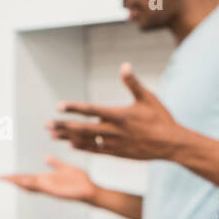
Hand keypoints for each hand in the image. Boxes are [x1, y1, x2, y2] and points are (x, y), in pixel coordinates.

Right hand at [0, 156, 98, 203]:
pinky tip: (28, 182)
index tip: (4, 176)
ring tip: (10, 180)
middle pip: (26, 183)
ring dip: (22, 183)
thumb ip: (55, 164)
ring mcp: (51, 189)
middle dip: (14, 181)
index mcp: (47, 179)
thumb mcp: (65, 168)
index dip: (15, 177)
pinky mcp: (58, 192)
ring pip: (33, 186)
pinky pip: (44, 188)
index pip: (27, 178)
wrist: (91, 190)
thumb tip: (46, 157)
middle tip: (1, 178)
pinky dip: (35, 185)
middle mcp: (47, 185)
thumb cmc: (79, 181)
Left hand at [48, 63, 181, 161]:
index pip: (91, 110)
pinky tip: (71, 145)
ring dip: (68, 138)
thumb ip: (133, 83)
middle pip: (82, 129)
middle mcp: (114, 131)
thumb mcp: (148, 98)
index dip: (73, 108)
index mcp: (119, 115)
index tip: (58, 106)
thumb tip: (124, 65)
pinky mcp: (117, 154)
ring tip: (52, 135)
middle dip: (63, 127)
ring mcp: (114, 144)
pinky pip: (96, 151)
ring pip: (86, 141)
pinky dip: (82, 148)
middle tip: (47, 125)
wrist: (171, 145)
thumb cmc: (161, 118)